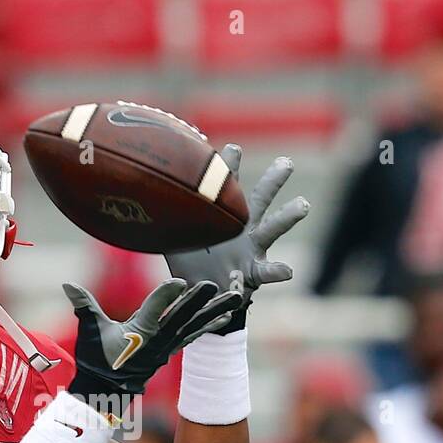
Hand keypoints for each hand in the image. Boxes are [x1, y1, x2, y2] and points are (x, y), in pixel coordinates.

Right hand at [64, 277, 241, 410]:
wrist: (106, 392)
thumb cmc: (97, 360)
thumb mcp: (90, 331)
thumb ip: (83, 305)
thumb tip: (67, 284)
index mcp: (139, 333)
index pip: (154, 310)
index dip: (166, 295)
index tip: (181, 282)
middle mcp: (158, 340)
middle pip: (182, 316)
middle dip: (198, 301)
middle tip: (214, 284)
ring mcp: (167, 346)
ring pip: (195, 325)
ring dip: (215, 310)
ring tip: (236, 297)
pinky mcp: (171, 349)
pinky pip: (195, 335)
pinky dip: (210, 325)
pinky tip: (227, 316)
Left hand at [164, 145, 310, 332]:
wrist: (202, 294)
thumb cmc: (190, 261)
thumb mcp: (173, 235)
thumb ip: (164, 215)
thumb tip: (139, 190)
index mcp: (226, 215)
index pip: (229, 186)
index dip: (231, 168)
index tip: (233, 148)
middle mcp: (243, 228)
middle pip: (261, 199)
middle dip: (274, 181)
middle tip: (287, 163)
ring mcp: (252, 250)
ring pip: (273, 229)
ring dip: (288, 217)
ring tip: (303, 205)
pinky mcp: (253, 273)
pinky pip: (268, 272)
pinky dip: (278, 271)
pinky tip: (288, 270)